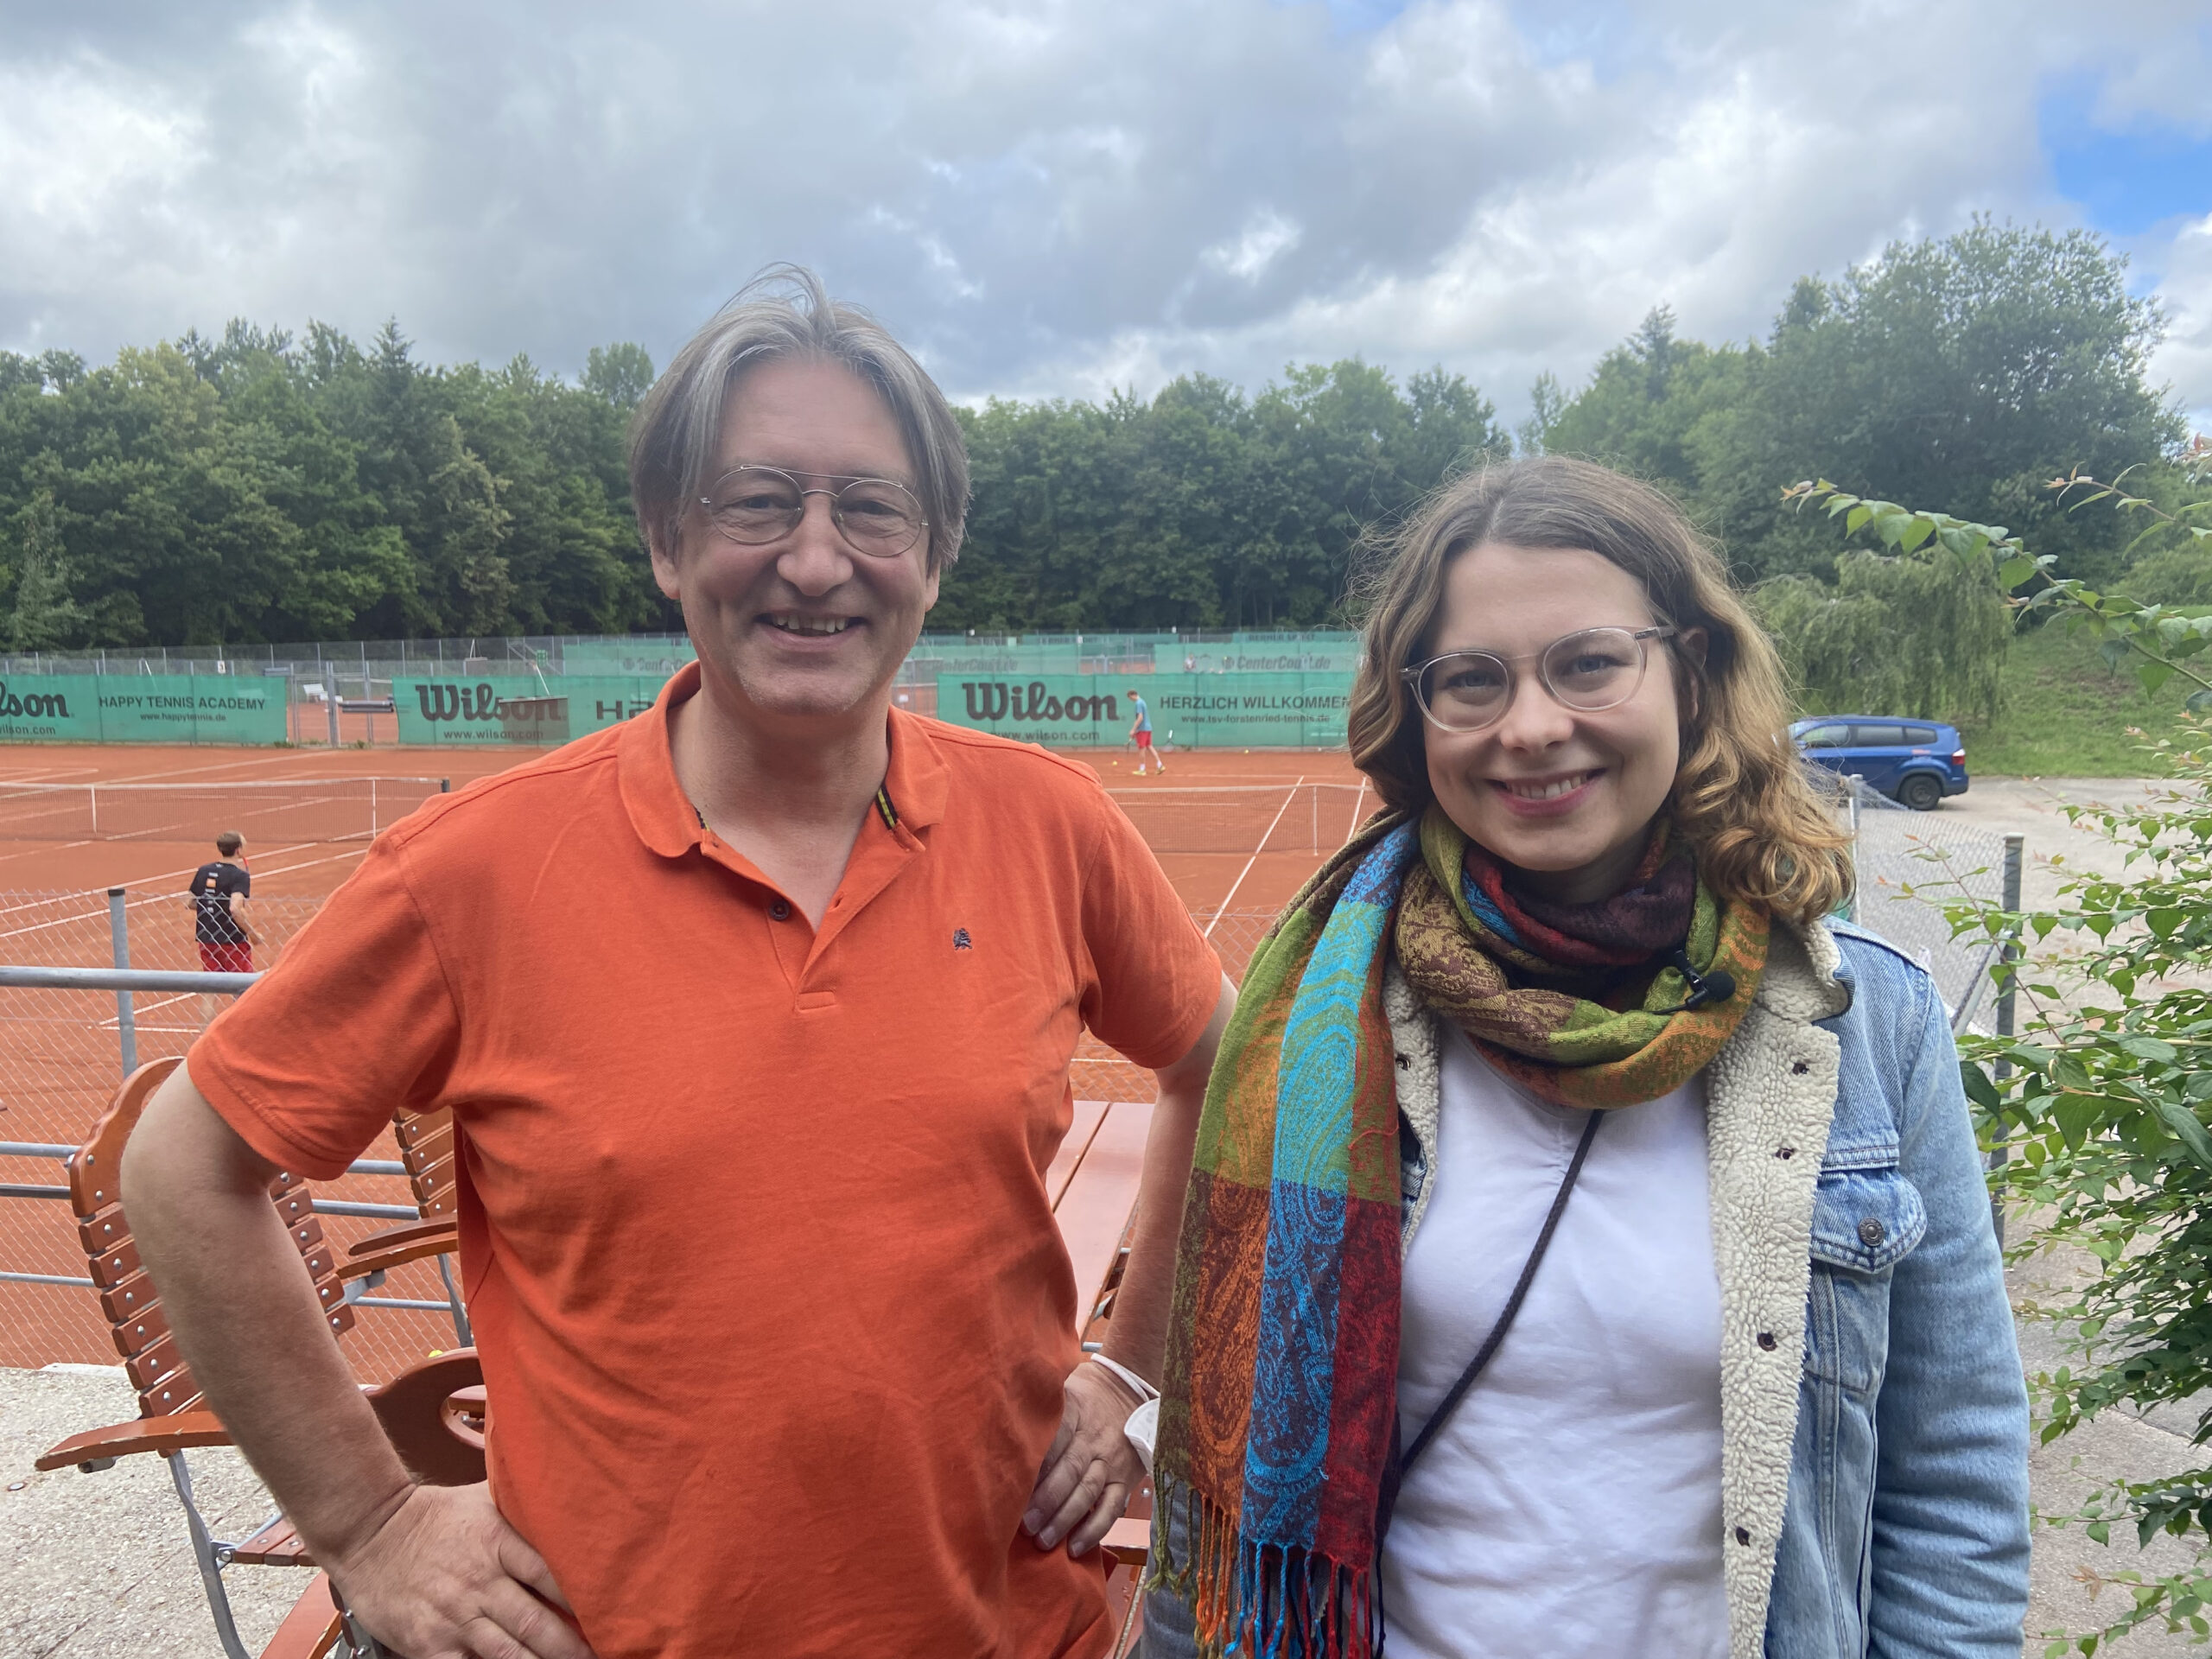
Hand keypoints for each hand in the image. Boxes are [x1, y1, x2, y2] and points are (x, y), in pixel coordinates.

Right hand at [324, 1482, 594, 1658]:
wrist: (368, 1532)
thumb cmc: (434, 1515)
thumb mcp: (483, 1498)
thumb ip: (524, 1504)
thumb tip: (573, 1490)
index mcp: (496, 1542)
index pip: (550, 1572)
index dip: (584, 1595)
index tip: (613, 1610)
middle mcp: (479, 1581)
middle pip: (536, 1621)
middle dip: (572, 1645)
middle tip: (603, 1654)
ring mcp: (453, 1616)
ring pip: (508, 1653)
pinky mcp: (429, 1644)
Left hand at [1023, 1360, 1146, 1558]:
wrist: (1130, 1389)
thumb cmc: (1084, 1394)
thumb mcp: (1062, 1388)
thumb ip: (1037, 1407)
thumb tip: (994, 1426)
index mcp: (1075, 1411)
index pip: (1057, 1435)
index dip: (1038, 1462)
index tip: (1014, 1484)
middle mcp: (1093, 1438)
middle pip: (1071, 1468)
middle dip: (1047, 1499)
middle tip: (1025, 1524)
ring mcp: (1110, 1460)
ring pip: (1088, 1491)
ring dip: (1066, 1518)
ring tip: (1043, 1540)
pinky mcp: (1125, 1479)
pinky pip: (1112, 1507)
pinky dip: (1095, 1529)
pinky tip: (1076, 1547)